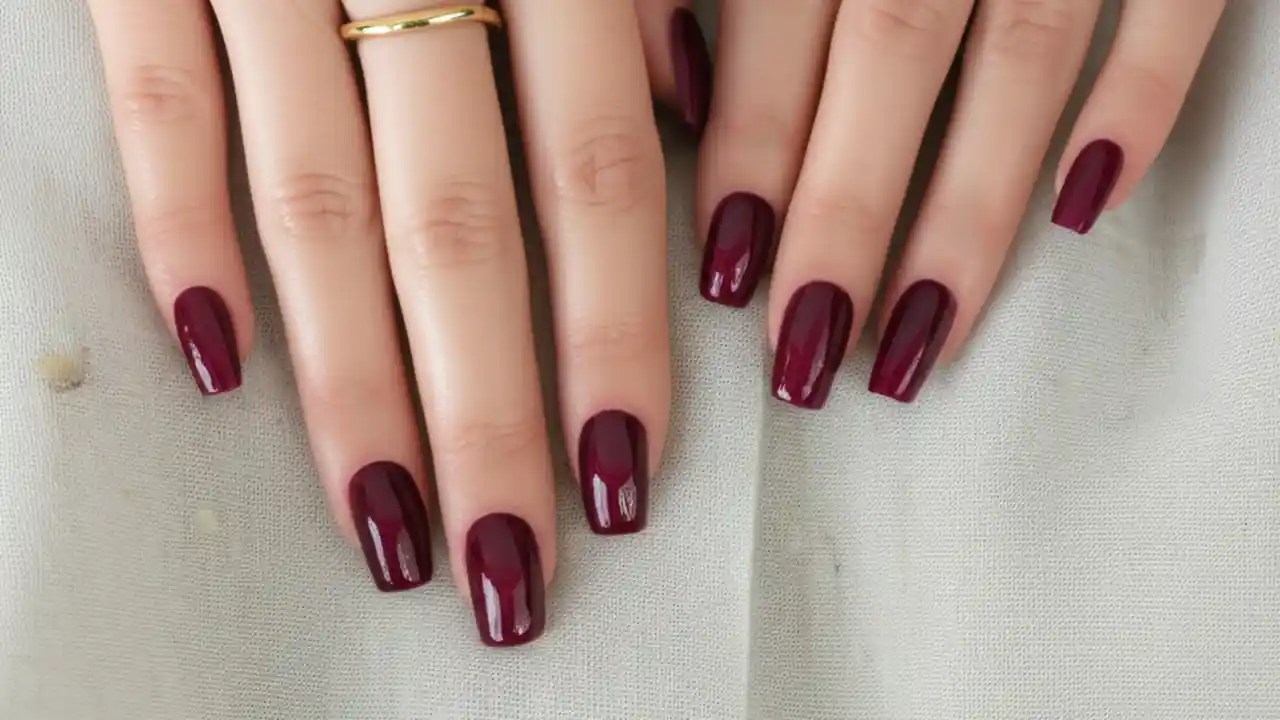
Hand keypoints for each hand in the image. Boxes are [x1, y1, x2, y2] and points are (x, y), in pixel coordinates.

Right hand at [87, 0, 669, 645]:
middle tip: (511, 564)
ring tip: (388, 518)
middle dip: (491, 412)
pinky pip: (155, 96)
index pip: (597, 180)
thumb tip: (683, 123)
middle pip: (458, 229)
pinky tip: (219, 362)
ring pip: (314, 198)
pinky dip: (180, 224)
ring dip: (352, 378)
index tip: (630, 472)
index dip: (615, 338)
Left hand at [681, 0, 1224, 406]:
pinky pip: (1178, 0)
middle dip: (846, 211)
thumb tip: (673, 96)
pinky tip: (1086, 206)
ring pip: (1021, 52)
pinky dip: (1140, 98)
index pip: (783, 12)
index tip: (725, 275)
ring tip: (920, 333)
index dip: (753, 148)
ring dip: (969, 204)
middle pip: (891, 51)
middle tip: (806, 352)